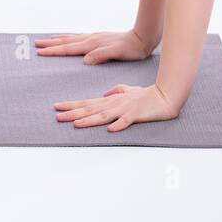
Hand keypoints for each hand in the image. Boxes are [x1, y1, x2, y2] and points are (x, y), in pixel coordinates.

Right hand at [34, 29, 154, 64]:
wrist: (142, 37)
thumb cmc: (131, 49)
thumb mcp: (117, 54)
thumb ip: (101, 56)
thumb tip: (85, 60)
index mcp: (92, 44)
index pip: (69, 48)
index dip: (54, 51)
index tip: (40, 52)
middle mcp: (90, 39)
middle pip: (66, 42)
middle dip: (50, 44)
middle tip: (36, 45)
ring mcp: (93, 37)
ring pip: (70, 39)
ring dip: (57, 40)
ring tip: (46, 40)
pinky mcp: (97, 38)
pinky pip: (77, 38)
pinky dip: (68, 38)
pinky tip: (67, 39)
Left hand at [54, 82, 179, 132]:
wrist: (164, 96)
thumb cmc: (145, 95)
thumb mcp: (127, 90)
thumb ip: (115, 91)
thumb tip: (104, 94)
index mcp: (110, 100)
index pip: (87, 103)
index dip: (72, 105)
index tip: (57, 107)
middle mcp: (113, 104)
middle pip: (90, 109)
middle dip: (73, 113)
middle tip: (57, 116)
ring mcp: (124, 109)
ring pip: (103, 116)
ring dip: (89, 120)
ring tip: (75, 124)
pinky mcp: (135, 115)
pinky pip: (126, 121)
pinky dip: (118, 125)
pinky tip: (109, 130)